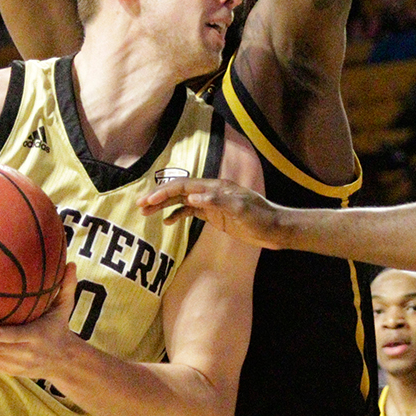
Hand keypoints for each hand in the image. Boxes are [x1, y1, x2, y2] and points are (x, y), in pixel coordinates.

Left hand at [0, 266, 81, 379]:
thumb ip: (67, 286)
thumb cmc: (59, 328)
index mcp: (37, 337)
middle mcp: (24, 353)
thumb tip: (72, 262)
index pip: (17, 337)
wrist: (64, 362)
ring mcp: (14, 364)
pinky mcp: (7, 370)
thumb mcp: (66, 309)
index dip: (0, 336)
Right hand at [138, 178, 285, 248]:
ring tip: (146, 213)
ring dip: (164, 206)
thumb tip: (191, 197)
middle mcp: (211, 192)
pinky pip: (191, 212)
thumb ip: (216, 202)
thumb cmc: (261, 218)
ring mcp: (212, 204)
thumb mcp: (241, 210)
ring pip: (182, 201)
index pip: (184, 186)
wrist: (276, 229)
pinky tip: (166, 223)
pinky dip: (177, 216)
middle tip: (139, 205)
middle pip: (179, 192)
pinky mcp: (215, 216)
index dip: (165, 192)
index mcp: (216, 187)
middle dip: (158, 197)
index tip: (149, 200)